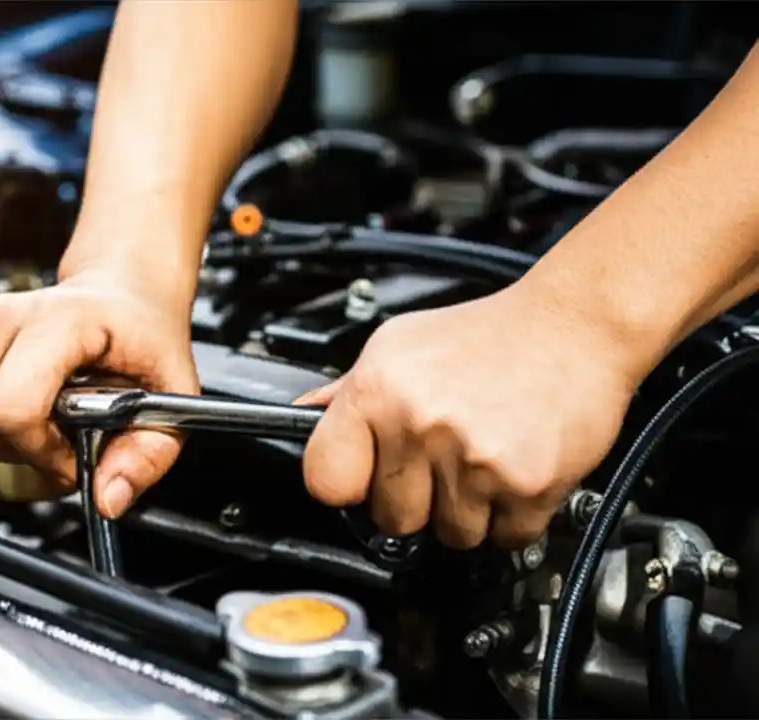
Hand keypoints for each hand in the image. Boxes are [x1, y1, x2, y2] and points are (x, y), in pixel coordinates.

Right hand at [0, 268, 197, 516]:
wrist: (119, 294)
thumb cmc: (141, 336)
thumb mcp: (171, 396)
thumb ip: (146, 456)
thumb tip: (109, 499)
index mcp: (62, 320)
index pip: (14, 409)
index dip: (43, 452)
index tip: (75, 452)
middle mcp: (7, 316)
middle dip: (27, 454)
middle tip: (66, 441)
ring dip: (7, 444)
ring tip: (49, 424)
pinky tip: (25, 410)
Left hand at [298, 287, 640, 548]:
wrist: (574, 324)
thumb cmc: (487, 335)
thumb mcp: (399, 345)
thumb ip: (347, 391)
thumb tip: (300, 418)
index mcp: (377, 392)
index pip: (326, 480)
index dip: (347, 485)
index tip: (362, 481)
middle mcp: (420, 424)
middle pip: (391, 518)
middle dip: (415, 500)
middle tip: (440, 462)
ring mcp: (473, 458)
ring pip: (450, 535)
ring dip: (467, 511)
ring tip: (480, 460)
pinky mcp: (526, 483)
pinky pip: (504, 537)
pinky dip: (511, 517)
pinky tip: (511, 471)